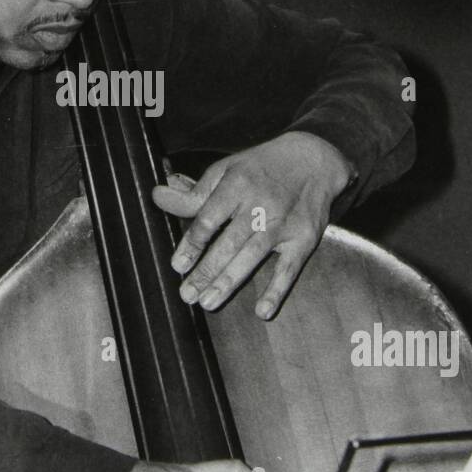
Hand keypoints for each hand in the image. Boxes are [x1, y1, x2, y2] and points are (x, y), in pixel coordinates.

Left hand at [151, 131, 353, 319]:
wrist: (314, 160)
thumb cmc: (261, 168)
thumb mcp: (225, 171)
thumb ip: (193, 192)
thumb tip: (157, 196)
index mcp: (237, 185)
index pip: (210, 218)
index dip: (192, 243)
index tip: (178, 264)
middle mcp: (260, 204)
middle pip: (229, 242)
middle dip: (206, 270)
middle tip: (187, 294)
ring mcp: (282, 223)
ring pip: (253, 257)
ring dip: (229, 282)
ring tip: (208, 302)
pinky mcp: (304, 239)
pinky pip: (289, 268)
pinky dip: (277, 290)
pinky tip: (263, 310)